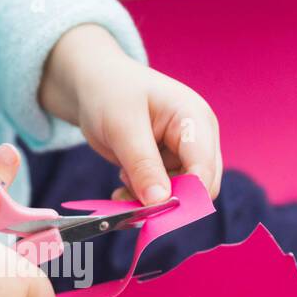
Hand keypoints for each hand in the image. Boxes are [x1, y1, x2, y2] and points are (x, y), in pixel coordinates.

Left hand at [39, 24, 221, 202]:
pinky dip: (143, 197)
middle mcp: (197, 137)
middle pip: (199, 186)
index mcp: (195, 119)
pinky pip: (164, 193)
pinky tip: (122, 188)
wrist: (92, 83)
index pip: (204, 169)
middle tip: (130, 200)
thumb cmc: (109, 91)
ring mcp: (184, 152)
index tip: (156, 213)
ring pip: (180, 195)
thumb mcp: (122, 127)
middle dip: (166, 200)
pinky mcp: (168, 164)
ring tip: (122, 183)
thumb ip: (143, 165)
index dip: (186, 196)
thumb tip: (160, 202)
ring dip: (150, 200)